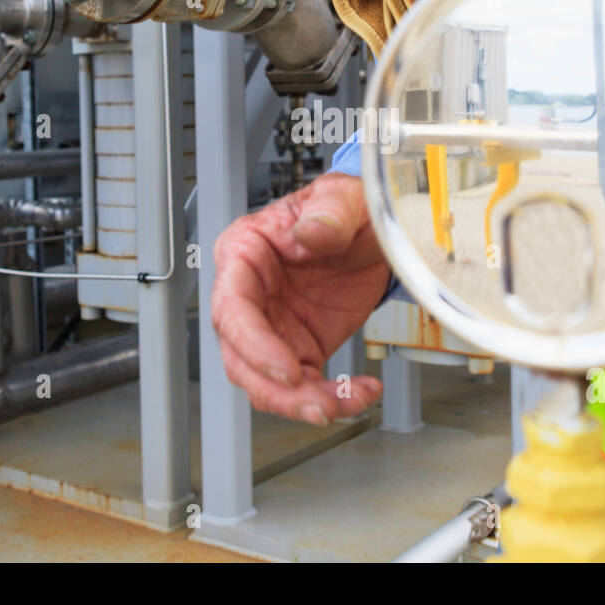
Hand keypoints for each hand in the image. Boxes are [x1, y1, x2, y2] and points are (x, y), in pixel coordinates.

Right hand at [211, 173, 388, 422]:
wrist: (372, 230)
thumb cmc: (344, 208)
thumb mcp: (343, 199)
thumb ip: (328, 212)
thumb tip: (311, 232)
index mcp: (244, 253)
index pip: (232, 307)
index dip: (253, 343)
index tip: (287, 369)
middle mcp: (250, 296)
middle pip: (240, 356)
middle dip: (276, 389)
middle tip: (319, 405)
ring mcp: (272, 327)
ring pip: (267, 382)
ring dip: (303, 402)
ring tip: (346, 403)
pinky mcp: (299, 348)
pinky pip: (303, 386)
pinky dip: (332, 397)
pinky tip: (361, 393)